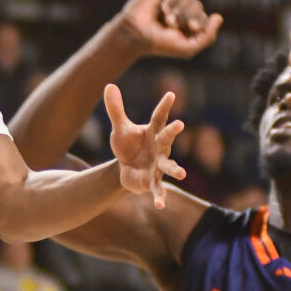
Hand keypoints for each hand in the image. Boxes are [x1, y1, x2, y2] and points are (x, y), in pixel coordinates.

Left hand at [105, 84, 185, 209]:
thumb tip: (109, 85)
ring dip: (175, 169)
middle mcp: (160, 147)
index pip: (158, 116)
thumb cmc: (128, 144)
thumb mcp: (120, 128)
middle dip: (172, 131)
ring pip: (168, 166)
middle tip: (180, 124)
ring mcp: (159, 165)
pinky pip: (158, 189)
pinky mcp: (153, 181)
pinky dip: (160, 197)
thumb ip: (115, 109)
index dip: (164, 105)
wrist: (128, 168)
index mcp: (153, 132)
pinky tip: (161, 205)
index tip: (171, 94)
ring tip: (182, 173)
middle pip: (167, 138)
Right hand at [118, 0, 221, 59]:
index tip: (191, 28)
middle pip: (199, 7)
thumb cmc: (160, 44)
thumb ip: (208, 36)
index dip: (201, 22)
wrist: (136, 34)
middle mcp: (184, 12)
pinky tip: (162, 9)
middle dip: (189, 16)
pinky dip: (172, 0)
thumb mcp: (188, 47)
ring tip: (166, 20)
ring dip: (179, 10)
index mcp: (190, 26)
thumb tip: (219, 17)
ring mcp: (175, 1)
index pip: (207, 19)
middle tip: (174, 25)